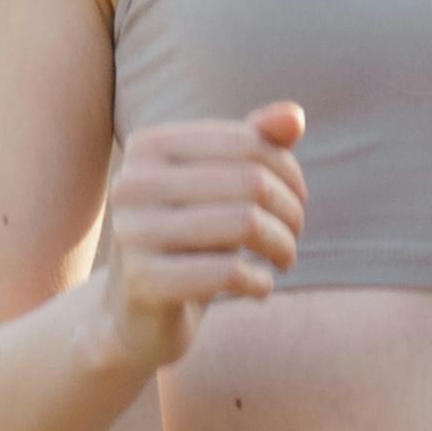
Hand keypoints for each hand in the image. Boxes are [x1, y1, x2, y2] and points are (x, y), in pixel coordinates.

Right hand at [91, 105, 306, 371]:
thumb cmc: (188, 241)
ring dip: (283, 246)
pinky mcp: (144, 282)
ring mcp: (133, 232)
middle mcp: (133, 182)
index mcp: (149, 146)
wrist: (134, 314)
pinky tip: (261, 287)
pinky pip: (229, 273)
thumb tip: (295, 116)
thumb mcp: (219, 190)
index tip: (298, 200)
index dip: (288, 172)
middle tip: (294, 236)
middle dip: (290, 212)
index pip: (246, 142)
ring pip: (245, 224)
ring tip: (284, 259)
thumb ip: (254, 146)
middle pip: (251, 181)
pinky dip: (260, 282)